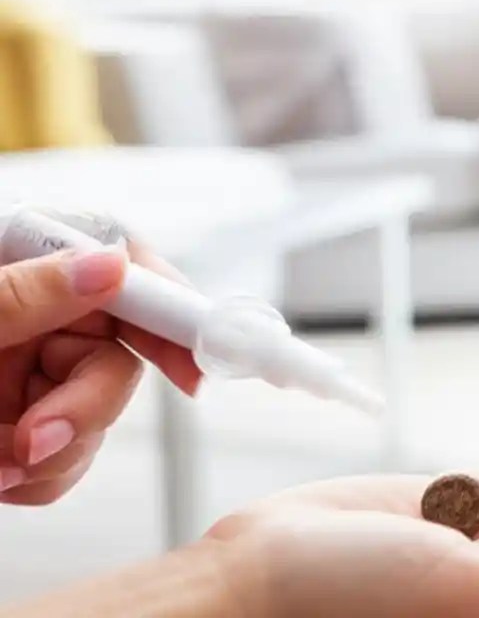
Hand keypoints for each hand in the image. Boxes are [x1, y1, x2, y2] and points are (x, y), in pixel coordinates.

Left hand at [0, 230, 200, 504]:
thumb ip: (27, 293)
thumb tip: (110, 265)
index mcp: (21, 269)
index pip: (122, 270)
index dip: (173, 311)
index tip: (195, 365)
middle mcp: (35, 323)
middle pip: (117, 359)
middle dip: (88, 408)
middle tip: (38, 440)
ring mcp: (26, 378)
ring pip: (97, 420)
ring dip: (55, 455)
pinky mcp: (17, 430)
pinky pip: (63, 462)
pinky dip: (36, 479)